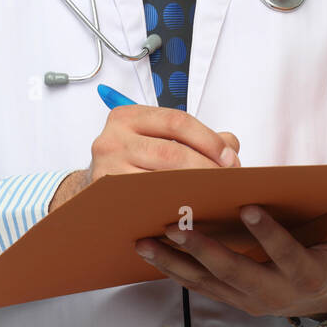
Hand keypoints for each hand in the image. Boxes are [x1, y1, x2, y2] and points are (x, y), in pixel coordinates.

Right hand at [48, 106, 240, 212]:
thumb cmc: (134, 160)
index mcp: (128, 116)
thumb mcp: (160, 138)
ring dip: (194, 189)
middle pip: (171, 152)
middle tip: (229, 180)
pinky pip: (147, 202)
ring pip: (160, 180)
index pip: (177, 121)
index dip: (208, 139)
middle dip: (206, 167)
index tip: (230, 158)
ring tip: (216, 195)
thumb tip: (231, 146)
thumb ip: (197, 137)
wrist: (95, 189)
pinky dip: (173, 206)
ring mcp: (107, 170)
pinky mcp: (107, 198)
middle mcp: (112, 139)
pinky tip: (192, 210)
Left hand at [134, 207, 326, 319]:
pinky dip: (174, 270)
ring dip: (175, 262)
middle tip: (176, 227)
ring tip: (145, 242)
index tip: (248, 207)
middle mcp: (275, 293)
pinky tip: (150, 254)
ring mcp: (250, 300)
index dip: (269, 234)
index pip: (287, 254)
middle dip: (204, 250)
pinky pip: (199, 286)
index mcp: (308, 276)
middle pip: (235, 273)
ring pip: (207, 282)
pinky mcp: (232, 300)